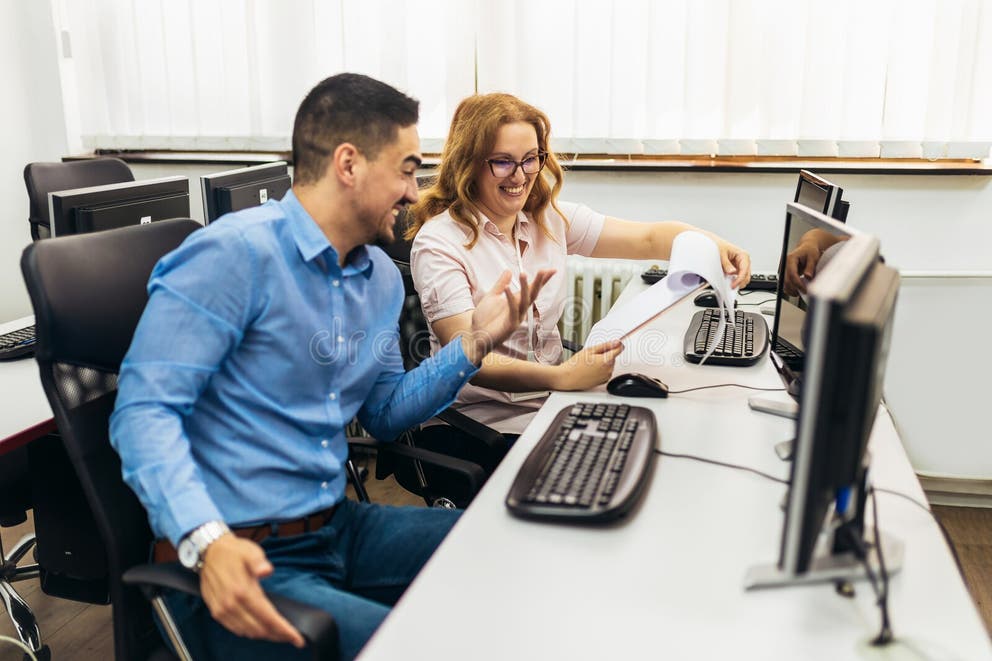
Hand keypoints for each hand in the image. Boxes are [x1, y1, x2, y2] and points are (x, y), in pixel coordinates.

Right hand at [198, 534, 304, 648]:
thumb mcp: (249, 551)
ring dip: (265, 635)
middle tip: (291, 636)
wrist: (209, 553)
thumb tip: (266, 570)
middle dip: (278, 635)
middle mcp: (231, 605)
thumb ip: (259, 562)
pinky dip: (249, 632)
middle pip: (259, 629)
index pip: (267, 617)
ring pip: (248, 632)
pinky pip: (235, 629)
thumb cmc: (233, 552)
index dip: (283, 629)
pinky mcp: (216, 612)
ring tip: (279, 634)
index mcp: (242, 591)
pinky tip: (259, 629)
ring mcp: (222, 610)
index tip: (297, 637)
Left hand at [462, 269, 555, 364]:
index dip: (542, 280)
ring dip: (525, 287)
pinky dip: (510, 298)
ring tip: (523, 273)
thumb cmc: (484, 318)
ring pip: (524, 301)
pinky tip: (507, 288)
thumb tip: (508, 270)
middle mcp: (520, 310)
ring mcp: (517, 318)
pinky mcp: (510, 325)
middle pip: (533, 294)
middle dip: (539, 282)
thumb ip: (500, 284)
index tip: (551, 270)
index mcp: (517, 302)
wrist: (475, 334)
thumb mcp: (492, 296)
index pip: (532, 289)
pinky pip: (512, 310)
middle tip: (543, 270)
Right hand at [553, 340, 624, 390]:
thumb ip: (605, 346)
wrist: (568, 378)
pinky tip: (591, 369)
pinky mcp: (603, 381)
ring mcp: (606, 376)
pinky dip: (601, 370)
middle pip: (613, 357)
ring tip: (590, 363)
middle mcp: (609, 370)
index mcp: (607, 361)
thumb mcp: (590, 350)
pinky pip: (606, 372)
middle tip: (593, 355)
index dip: (617, 344)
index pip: (619, 349)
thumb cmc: (576, 365)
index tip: (615, 343)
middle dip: (605, 354)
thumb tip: (616, 342)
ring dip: (603, 362)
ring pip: (610, 365)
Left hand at [713, 237, 750, 289]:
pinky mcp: (735, 269)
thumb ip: (726, 264)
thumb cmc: (718, 245)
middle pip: (746, 275)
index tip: (733, 285)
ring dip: (737, 282)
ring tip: (728, 285)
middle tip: (730, 287)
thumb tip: (731, 272)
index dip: (740, 279)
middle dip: (739, 282)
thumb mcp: (721, 254)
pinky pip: (737, 278)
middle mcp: (743, 261)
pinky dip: (733, 281)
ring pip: (743, 278)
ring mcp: (740, 266)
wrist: (713, 243)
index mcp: (743, 255)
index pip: (745, 269)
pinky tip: (728, 282)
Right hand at [783, 241, 820, 296]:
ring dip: (790, 290)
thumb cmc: (809, 251)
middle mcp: (784, 264)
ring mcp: (782, 269)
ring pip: (783, 283)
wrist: (806, 247)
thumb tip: (808, 276)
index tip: (805, 289)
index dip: (798, 284)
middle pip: (785, 280)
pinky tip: (796, 289)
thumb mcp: (813, 257)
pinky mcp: (784, 273)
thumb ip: (810, 267)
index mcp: (790, 258)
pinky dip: (789, 288)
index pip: (792, 274)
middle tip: (803, 292)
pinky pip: (784, 283)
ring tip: (800, 292)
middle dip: (794, 289)